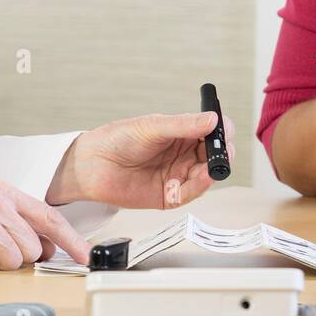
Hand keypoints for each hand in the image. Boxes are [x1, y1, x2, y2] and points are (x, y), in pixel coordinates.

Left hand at [50, 112, 236, 210]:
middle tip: (222, 153)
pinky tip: (202, 178)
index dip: (222, 131)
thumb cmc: (118, 139)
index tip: (223, 131)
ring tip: (212, 167)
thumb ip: (184, 125)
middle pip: (215, 154)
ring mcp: (178, 174)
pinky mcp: (170, 196)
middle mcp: (184, 153)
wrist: (92, 165)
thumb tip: (213, 119)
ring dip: (213, 171)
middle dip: (222, 154)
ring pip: (207, 175)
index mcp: (182, 132)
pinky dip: (200, 186)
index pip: (212, 130)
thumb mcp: (152, 127)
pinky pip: (191, 193)